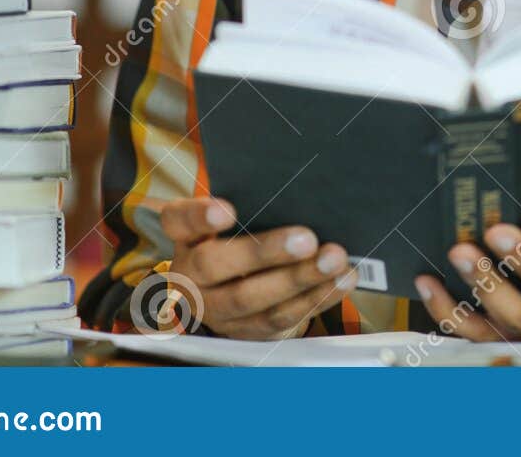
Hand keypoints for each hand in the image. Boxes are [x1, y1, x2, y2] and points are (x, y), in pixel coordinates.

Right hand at [161, 197, 358, 339]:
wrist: (234, 288)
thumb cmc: (245, 236)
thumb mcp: (241, 218)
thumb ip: (258, 204)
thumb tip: (304, 191)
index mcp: (187, 237)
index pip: (180, 221)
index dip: (200, 216)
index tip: (226, 210)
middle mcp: (191, 275)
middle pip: (216, 266)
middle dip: (264, 253)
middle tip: (306, 239)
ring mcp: (215, 309)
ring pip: (250, 299)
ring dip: (298, 280)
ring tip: (334, 260)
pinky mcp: (244, 331)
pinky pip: (278, 318)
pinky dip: (314, 298)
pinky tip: (340, 280)